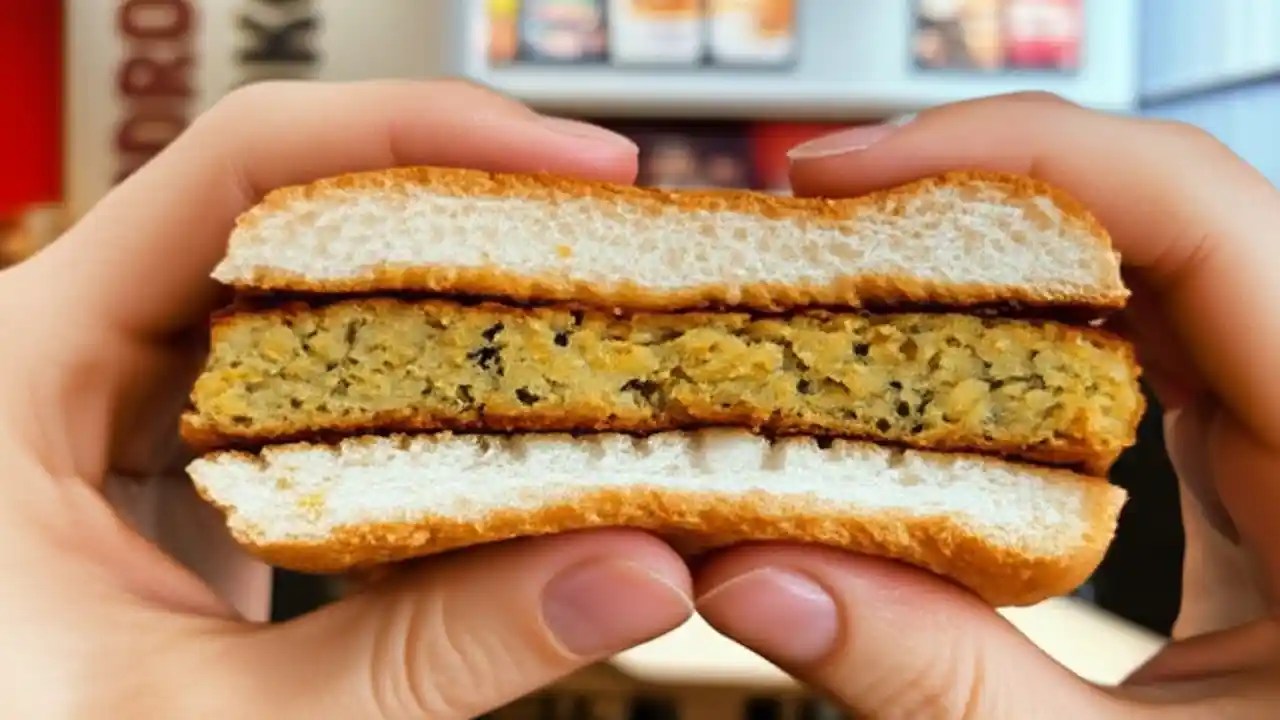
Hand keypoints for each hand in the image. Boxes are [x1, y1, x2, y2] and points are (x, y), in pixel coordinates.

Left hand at [0, 80, 692, 718]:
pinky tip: (516, 415)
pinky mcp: (208, 460)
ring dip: (467, 306)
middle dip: (475, 218)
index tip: (578, 167)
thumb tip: (629, 574)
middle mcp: (86, 350)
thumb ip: (426, 654)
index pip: (242, 172)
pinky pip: (335, 387)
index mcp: (28, 360)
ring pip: (329, 299)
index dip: (424, 137)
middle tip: (618, 240)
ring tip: (591, 316)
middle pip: (305, 214)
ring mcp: (151, 402)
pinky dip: (438, 393)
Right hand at [694, 93, 1279, 717]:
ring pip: (1148, 266)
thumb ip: (937, 682)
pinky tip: (936, 354)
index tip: (846, 176)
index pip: (1202, 219)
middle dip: (978, 196)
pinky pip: (1141, 335)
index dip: (1019, 157)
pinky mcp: (1249, 449)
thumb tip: (751, 579)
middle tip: (817, 223)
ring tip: (854, 272)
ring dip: (994, 252)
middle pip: (1165, 219)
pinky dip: (1023, 323)